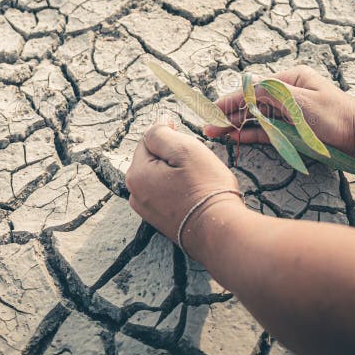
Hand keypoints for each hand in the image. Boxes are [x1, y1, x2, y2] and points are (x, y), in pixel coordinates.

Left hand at [126, 117, 244, 253]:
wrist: (219, 231)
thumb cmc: (205, 188)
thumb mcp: (184, 149)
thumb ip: (162, 133)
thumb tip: (158, 123)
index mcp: (136, 174)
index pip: (149, 141)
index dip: (171, 137)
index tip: (190, 148)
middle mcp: (135, 194)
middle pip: (154, 160)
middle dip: (174, 158)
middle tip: (197, 167)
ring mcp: (147, 210)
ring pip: (162, 177)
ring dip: (178, 175)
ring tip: (198, 183)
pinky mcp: (161, 221)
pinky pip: (168, 195)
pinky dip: (180, 191)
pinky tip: (195, 196)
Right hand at [204, 66, 354, 161]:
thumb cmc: (335, 116)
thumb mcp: (299, 100)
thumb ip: (269, 95)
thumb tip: (244, 94)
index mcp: (289, 79)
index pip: (252, 89)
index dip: (231, 100)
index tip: (213, 110)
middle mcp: (287, 94)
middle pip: (251, 104)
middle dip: (230, 114)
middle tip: (209, 126)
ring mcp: (289, 114)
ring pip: (257, 118)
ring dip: (237, 125)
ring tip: (216, 133)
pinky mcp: (293, 132)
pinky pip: (267, 132)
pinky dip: (252, 134)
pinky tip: (236, 137)